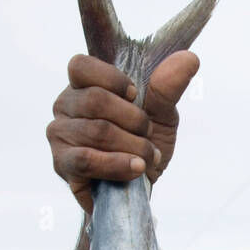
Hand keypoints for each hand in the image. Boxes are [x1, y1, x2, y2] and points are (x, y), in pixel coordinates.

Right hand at [47, 51, 200, 212]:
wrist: (139, 190)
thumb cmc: (144, 146)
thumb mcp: (161, 115)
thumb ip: (167, 87)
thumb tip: (190, 59)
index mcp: (83, 85)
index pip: (81, 66)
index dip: (114, 80)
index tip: (137, 96)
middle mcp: (65, 106)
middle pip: (96, 100)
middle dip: (134, 121)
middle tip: (148, 136)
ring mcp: (59, 135)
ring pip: (97, 131)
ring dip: (133, 146)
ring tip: (147, 157)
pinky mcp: (62, 164)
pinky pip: (87, 160)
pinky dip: (117, 164)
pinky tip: (136, 169)